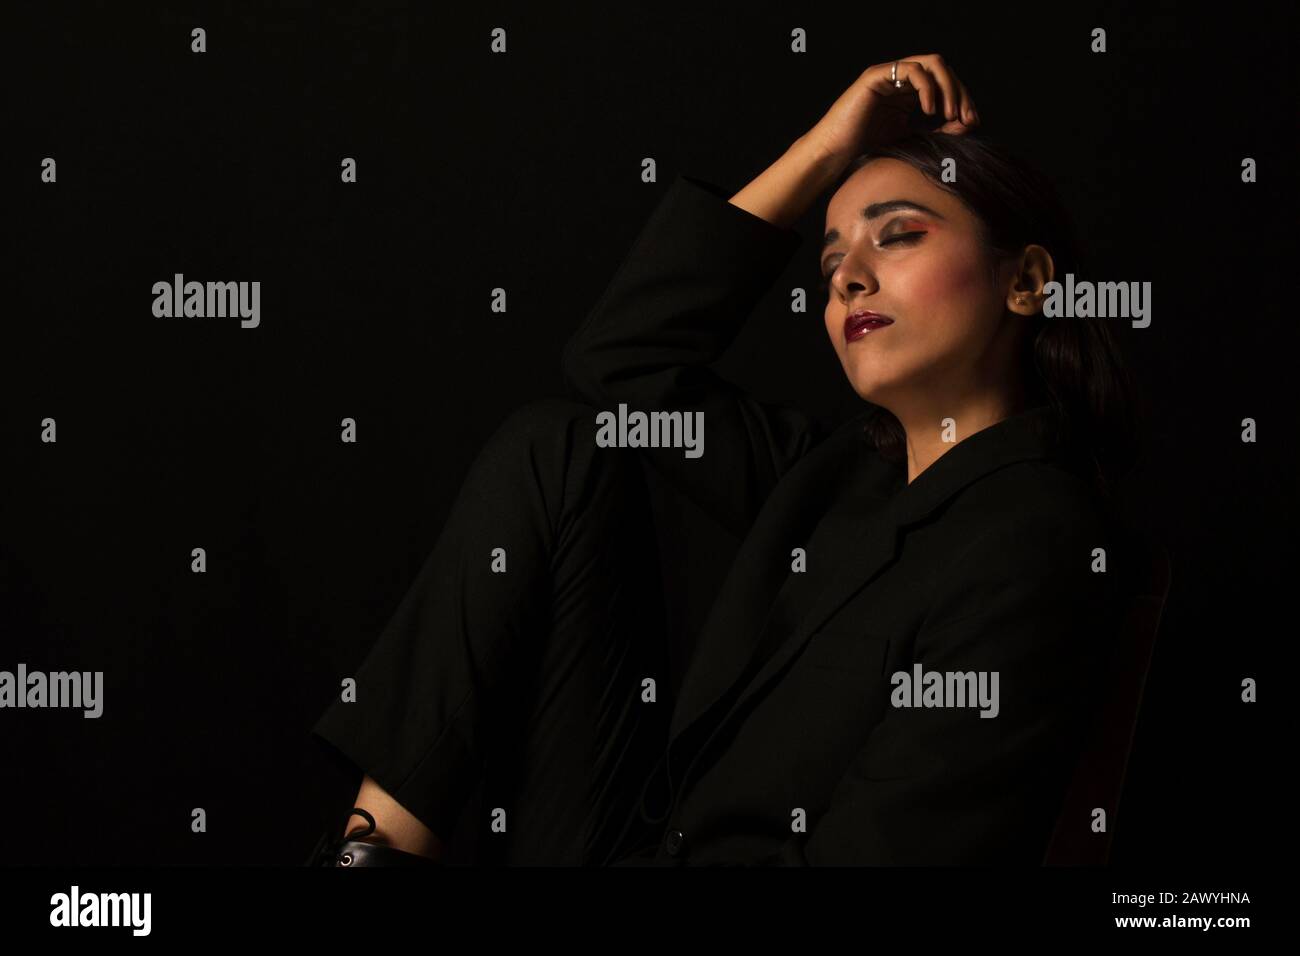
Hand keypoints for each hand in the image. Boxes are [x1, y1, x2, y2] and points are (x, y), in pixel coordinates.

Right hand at [803, 54, 980, 164]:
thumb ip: (938, 131)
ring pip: (931, 64)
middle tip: (965, 118)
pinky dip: (927, 87)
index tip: (971, 122)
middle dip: (959, 92)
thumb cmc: (865, 150)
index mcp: (907, 91)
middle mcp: (899, 78)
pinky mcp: (876, 76)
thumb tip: (968, 124)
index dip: (962, 99)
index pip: (945, 83)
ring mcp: (888, 74)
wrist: (834, 153)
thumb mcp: (911, 140)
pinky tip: (930, 111)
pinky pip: (911, 70)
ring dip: (948, 87)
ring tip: (950, 114)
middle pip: (942, 70)